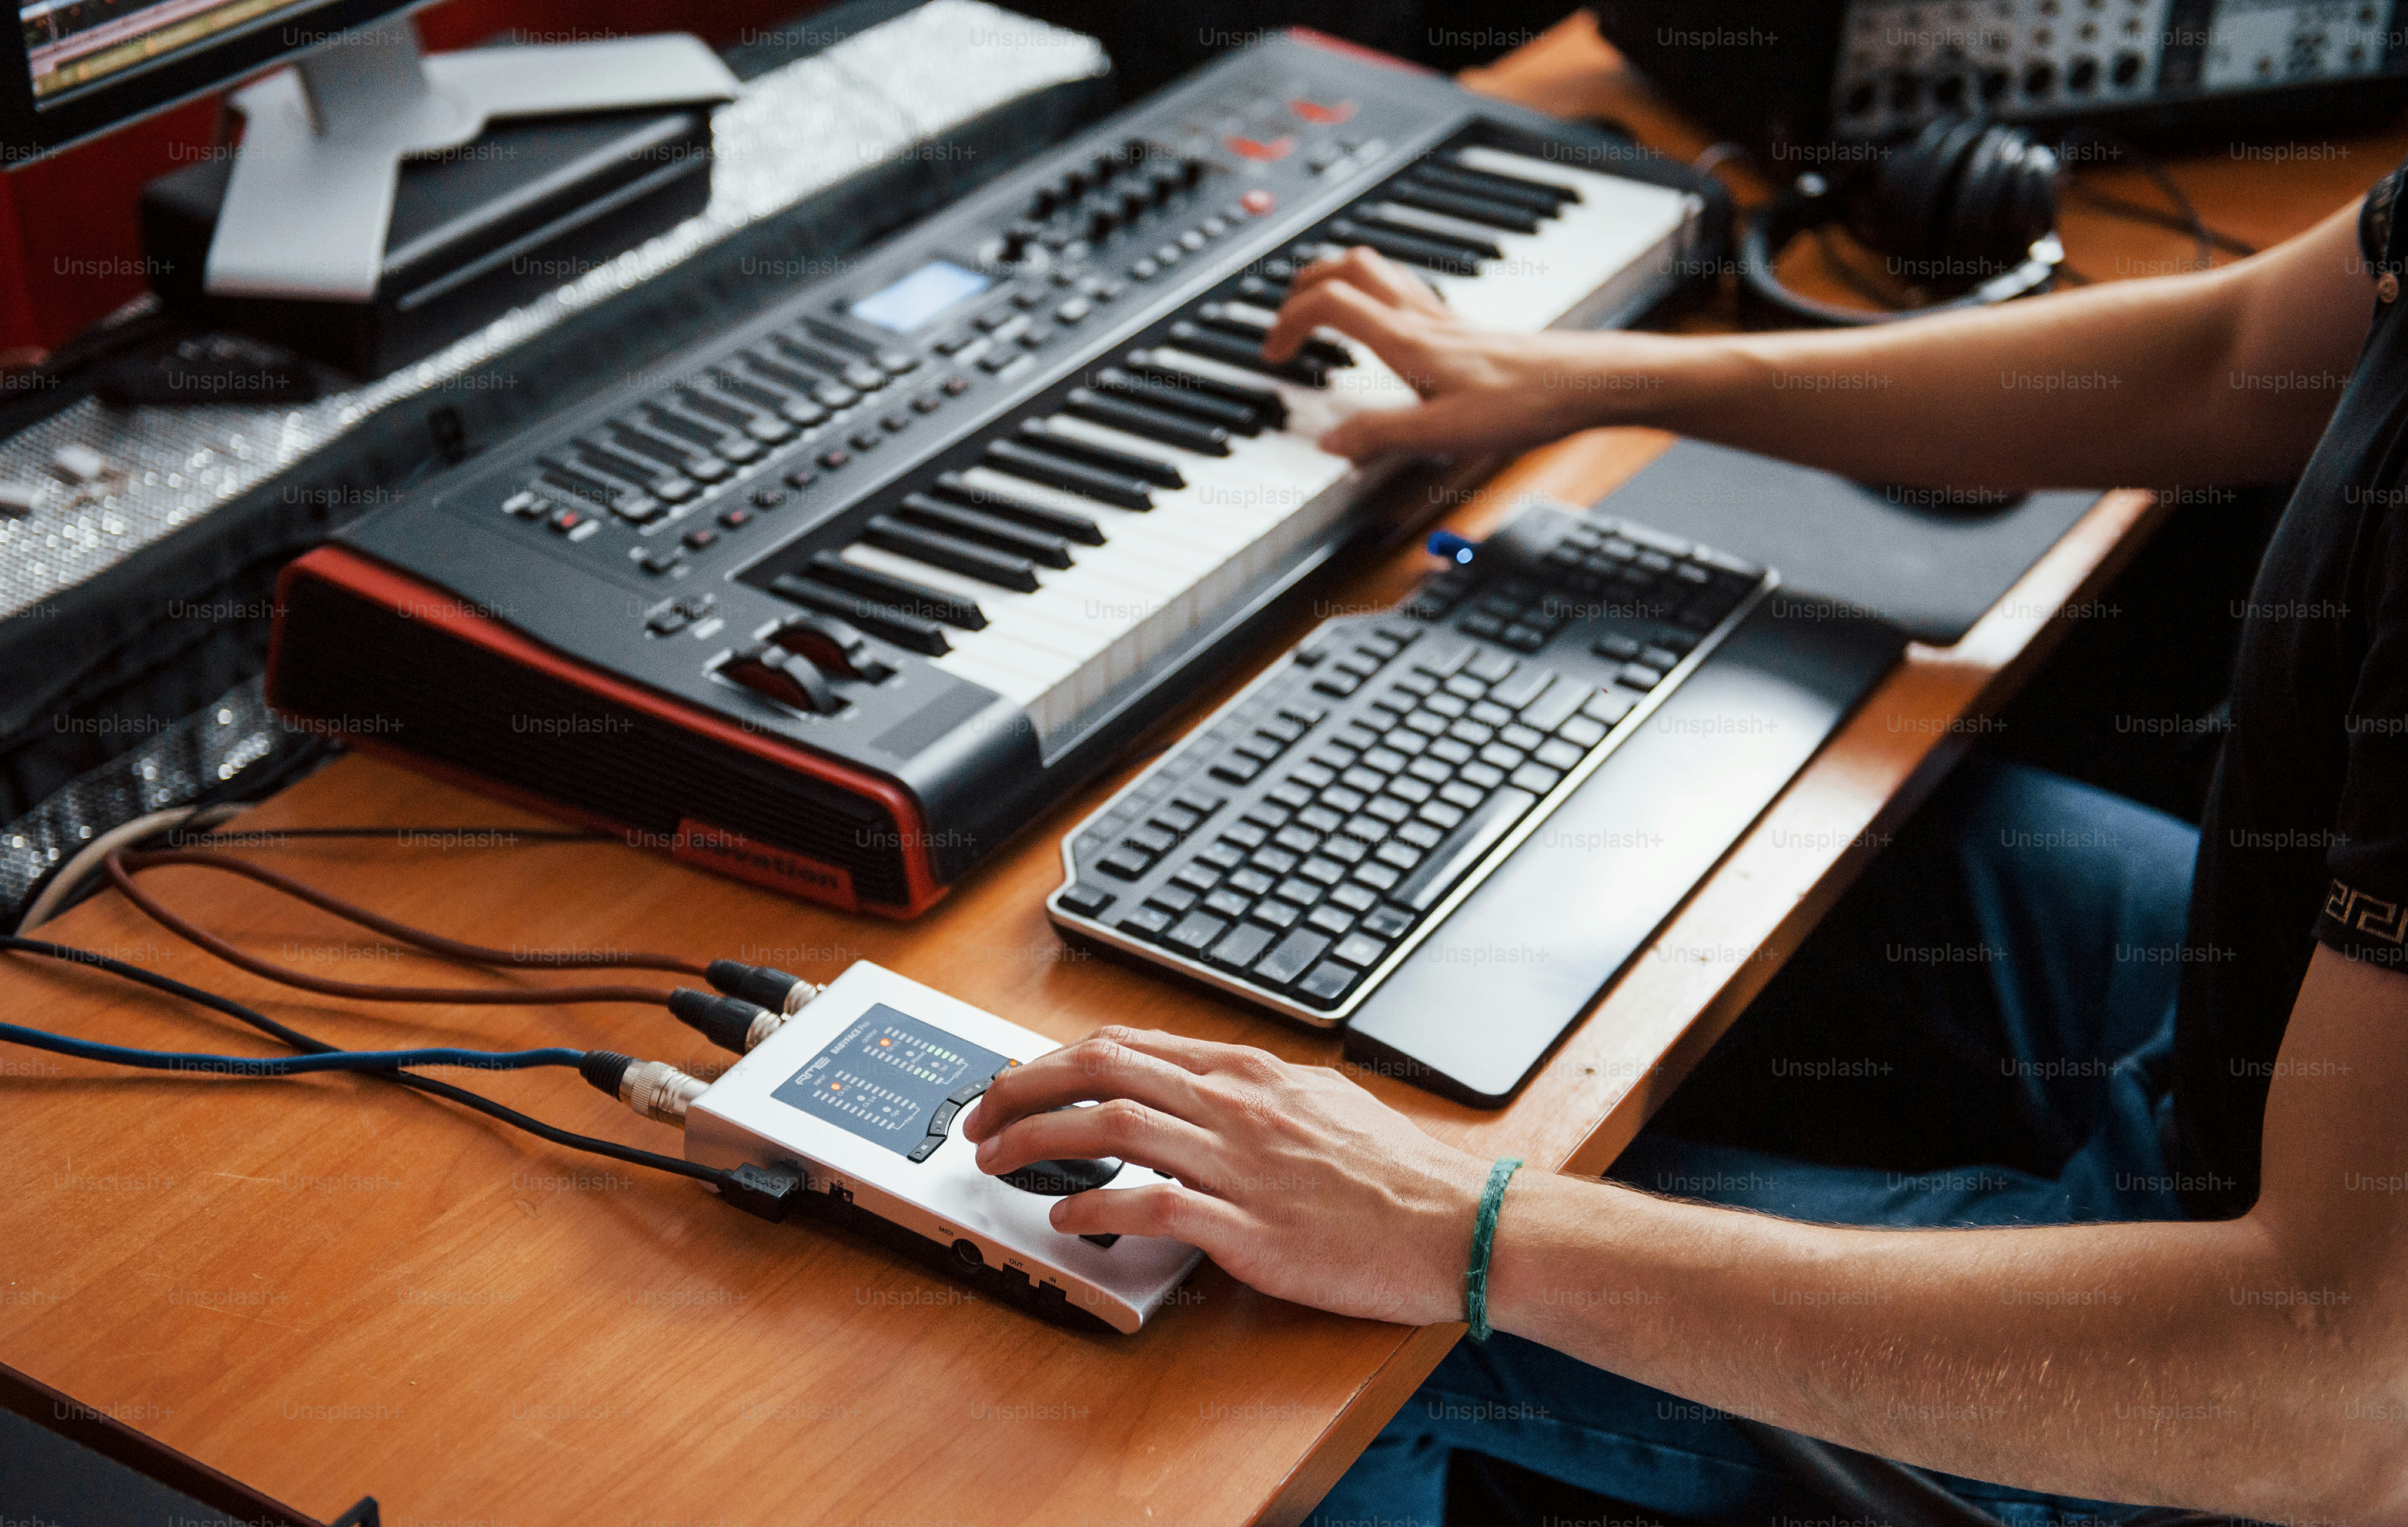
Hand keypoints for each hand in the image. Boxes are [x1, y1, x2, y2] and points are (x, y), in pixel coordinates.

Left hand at [962, 1026, 1492, 1324]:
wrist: (1456, 1223)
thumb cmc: (1396, 1175)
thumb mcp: (1320, 1104)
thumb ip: (1256, 1095)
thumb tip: (1205, 1094)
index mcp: (1247, 1073)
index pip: (1128, 1045)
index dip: (1056, 1060)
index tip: (1019, 1082)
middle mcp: (1234, 1105)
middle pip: (1101, 1069)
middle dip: (1023, 1087)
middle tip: (980, 1116)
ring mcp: (1237, 1164)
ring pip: (1110, 1126)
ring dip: (1037, 1140)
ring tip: (996, 1160)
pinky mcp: (1247, 1227)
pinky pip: (1152, 1204)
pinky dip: (1097, 1206)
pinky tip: (1066, 1217)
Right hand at [1260, 246, 1684, 459]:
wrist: (1586, 384)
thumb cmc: (1525, 403)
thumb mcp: (1443, 434)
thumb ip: (1378, 436)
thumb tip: (1327, 444)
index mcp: (1407, 339)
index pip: (1329, 302)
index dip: (1289, 320)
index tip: (1273, 353)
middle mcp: (1422, 318)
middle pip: (1349, 265)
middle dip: (1306, 282)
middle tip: (1286, 318)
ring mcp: (1444, 318)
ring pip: (1379, 270)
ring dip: (1340, 280)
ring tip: (1321, 312)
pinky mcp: (1463, 328)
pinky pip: (1407, 292)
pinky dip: (1377, 297)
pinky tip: (1384, 330)